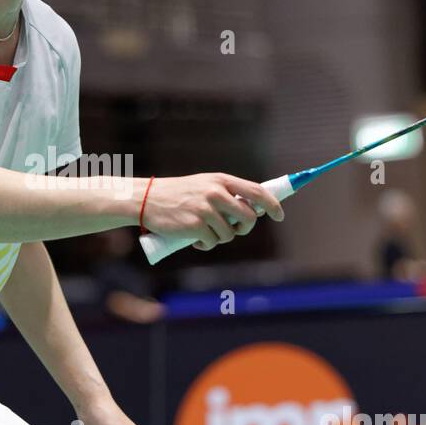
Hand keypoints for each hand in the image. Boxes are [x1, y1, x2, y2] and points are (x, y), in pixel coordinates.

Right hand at [140, 173, 285, 250]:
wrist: (145, 199)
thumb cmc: (178, 194)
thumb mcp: (204, 185)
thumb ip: (227, 194)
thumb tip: (254, 210)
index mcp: (221, 180)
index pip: (256, 192)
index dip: (272, 204)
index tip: (279, 215)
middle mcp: (216, 193)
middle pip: (248, 217)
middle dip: (244, 228)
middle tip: (233, 229)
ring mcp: (205, 210)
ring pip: (229, 234)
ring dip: (219, 238)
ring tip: (204, 231)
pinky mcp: (194, 226)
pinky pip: (211, 243)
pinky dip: (205, 244)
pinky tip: (193, 238)